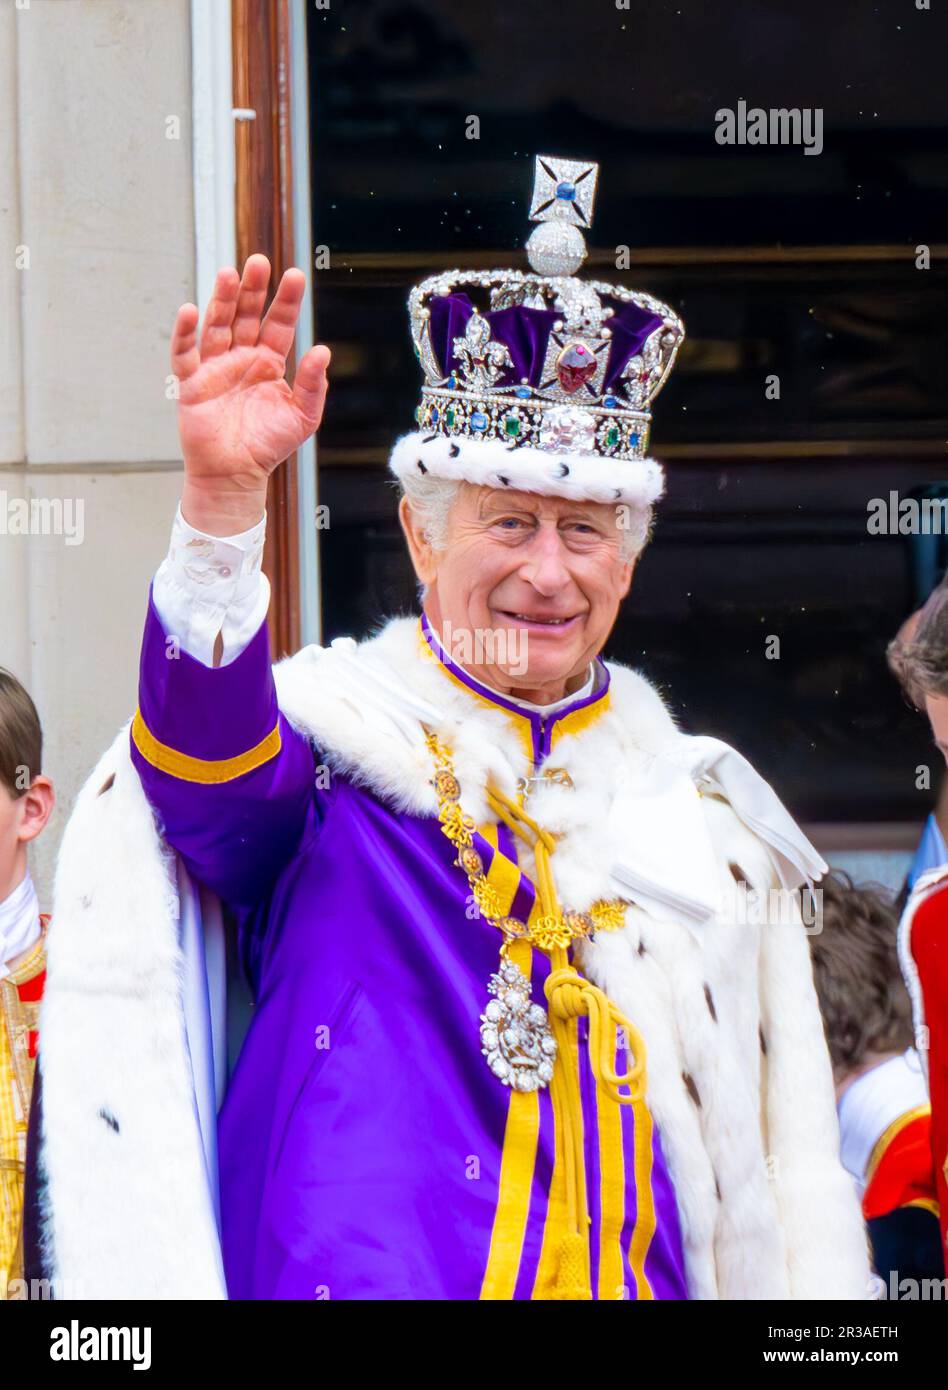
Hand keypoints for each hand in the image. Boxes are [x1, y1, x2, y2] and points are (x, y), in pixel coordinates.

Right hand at [171, 254, 329, 533]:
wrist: (236, 475)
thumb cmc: (268, 446)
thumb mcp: (302, 417)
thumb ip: (312, 385)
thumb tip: (322, 352)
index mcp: (268, 362)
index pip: (279, 324)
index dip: (286, 301)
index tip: (295, 276)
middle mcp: (241, 358)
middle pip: (246, 315)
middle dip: (252, 289)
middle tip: (259, 262)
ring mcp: (215, 367)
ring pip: (217, 325)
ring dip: (222, 300)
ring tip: (228, 274)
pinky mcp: (191, 382)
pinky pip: (184, 353)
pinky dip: (184, 332)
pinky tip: (189, 311)